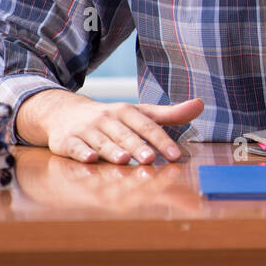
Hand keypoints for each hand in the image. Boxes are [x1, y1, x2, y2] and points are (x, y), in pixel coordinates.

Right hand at [16, 89, 204, 164]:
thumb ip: (169, 114)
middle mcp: (107, 119)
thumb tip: (200, 105)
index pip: (147, 126)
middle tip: (150, 159)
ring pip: (102, 142)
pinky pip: (75, 147)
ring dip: (112, 150)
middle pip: (125, 135)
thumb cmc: (111, 119)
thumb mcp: (139, 114)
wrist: (64, 113)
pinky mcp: (67, 141)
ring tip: (124, 160)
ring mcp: (86, 130)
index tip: (175, 155)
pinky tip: (90, 158)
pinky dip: (82, 153)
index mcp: (127, 112)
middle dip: (137, 147)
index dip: (161, 140)